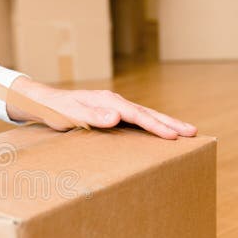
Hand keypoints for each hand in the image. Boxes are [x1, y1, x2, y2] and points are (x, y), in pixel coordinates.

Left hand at [7, 76, 196, 139]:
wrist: (44, 102)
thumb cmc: (56, 111)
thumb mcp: (70, 115)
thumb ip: (92, 116)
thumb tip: (117, 117)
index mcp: (108, 102)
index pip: (138, 115)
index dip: (156, 126)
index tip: (174, 135)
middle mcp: (114, 102)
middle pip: (147, 112)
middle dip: (170, 122)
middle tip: (193, 132)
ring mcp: (113, 107)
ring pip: (144, 114)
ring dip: (165, 123)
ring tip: (185, 132)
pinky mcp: (111, 113)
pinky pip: (136, 119)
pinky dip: (151, 124)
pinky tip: (158, 133)